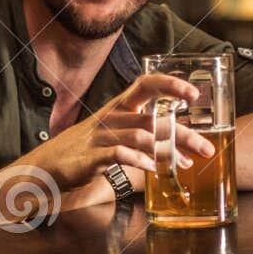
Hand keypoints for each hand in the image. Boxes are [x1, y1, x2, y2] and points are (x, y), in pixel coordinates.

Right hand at [18, 74, 213, 189]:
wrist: (45, 166)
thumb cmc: (84, 150)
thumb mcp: (114, 135)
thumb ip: (145, 136)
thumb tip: (182, 147)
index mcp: (118, 107)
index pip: (145, 85)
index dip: (170, 85)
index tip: (193, 93)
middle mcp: (111, 117)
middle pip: (154, 118)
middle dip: (184, 133)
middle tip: (207, 148)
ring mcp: (100, 136)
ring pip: (141, 136)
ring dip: (168, 151)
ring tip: (185, 164)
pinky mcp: (91, 157)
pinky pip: (120, 154)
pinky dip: (139, 160)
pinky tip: (153, 169)